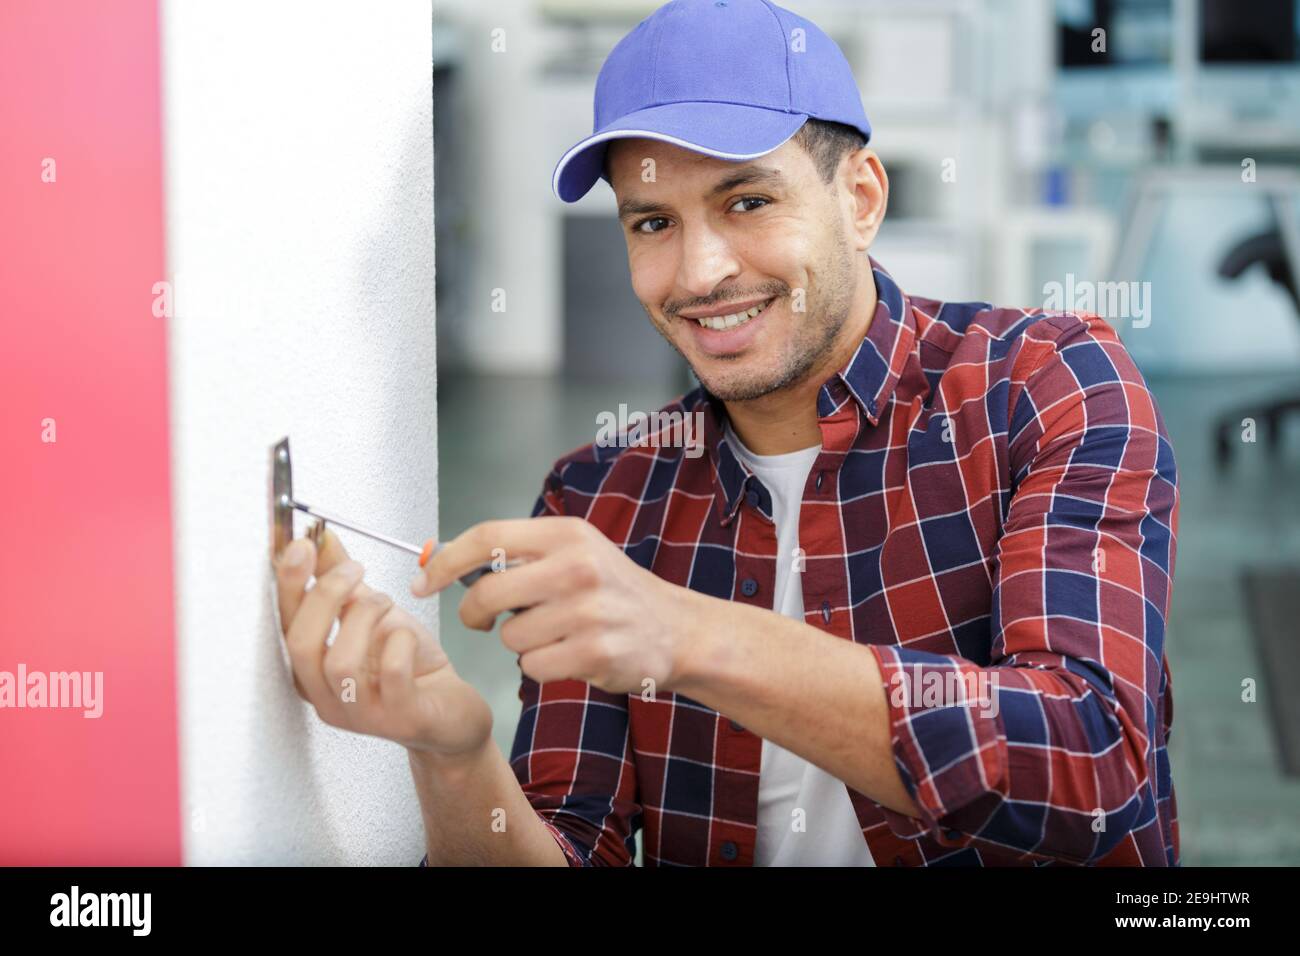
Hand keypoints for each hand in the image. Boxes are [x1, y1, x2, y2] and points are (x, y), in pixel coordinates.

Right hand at [274, 528, 492, 757]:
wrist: (450, 711)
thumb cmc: (409, 667)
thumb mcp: (373, 615)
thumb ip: (344, 581)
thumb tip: (320, 539)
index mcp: (312, 670)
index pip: (283, 625)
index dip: (289, 583)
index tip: (302, 544)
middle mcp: (327, 697)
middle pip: (300, 645)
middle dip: (324, 596)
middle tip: (355, 569)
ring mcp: (360, 714)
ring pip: (340, 664)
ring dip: (364, 618)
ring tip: (385, 603)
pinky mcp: (398, 719)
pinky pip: (390, 674)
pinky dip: (399, 642)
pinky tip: (407, 636)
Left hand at [410, 516, 698, 695]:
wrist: (673, 629)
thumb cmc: (612, 590)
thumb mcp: (575, 551)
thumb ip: (521, 553)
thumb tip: (448, 564)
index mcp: (566, 534)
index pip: (487, 537)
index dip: (446, 561)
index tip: (424, 581)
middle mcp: (576, 567)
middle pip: (488, 593)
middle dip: (474, 614)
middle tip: (485, 621)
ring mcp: (587, 611)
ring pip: (510, 637)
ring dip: (520, 643)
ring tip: (554, 634)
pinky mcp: (594, 653)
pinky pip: (532, 667)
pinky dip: (540, 667)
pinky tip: (569, 655)